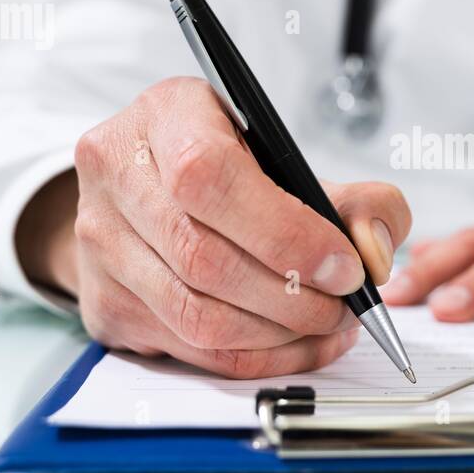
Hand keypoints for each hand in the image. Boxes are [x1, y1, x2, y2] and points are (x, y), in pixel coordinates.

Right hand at [15, 77, 411, 376]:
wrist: (147, 189)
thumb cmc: (228, 168)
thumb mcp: (291, 158)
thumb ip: (354, 198)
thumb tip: (374, 252)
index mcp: (166, 114)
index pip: (209, 175)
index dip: (285, 232)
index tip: (344, 266)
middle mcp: (115, 173)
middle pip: (203, 257)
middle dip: (292, 296)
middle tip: (344, 306)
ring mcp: (99, 244)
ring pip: (195, 315)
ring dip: (278, 335)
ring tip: (327, 326)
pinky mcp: (104, 304)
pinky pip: (189, 350)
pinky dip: (256, 358)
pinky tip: (295, 344)